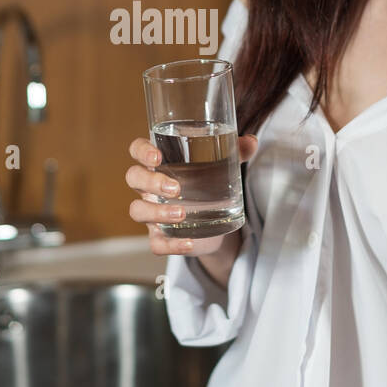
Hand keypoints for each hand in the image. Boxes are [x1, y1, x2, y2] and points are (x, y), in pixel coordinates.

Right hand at [125, 135, 258, 255]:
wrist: (215, 222)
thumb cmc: (207, 184)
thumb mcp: (221, 166)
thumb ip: (234, 152)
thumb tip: (252, 141)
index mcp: (159, 164)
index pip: (137, 150)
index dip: (141, 151)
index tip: (157, 156)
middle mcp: (149, 187)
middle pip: (134, 178)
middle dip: (151, 182)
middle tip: (175, 188)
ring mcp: (152, 212)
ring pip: (138, 210)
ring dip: (157, 212)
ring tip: (181, 214)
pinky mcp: (161, 236)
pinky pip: (156, 244)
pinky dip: (171, 245)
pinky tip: (189, 243)